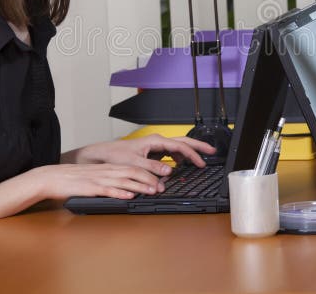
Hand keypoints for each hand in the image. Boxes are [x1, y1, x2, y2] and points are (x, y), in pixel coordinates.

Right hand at [34, 162, 165, 200]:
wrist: (51, 177)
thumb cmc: (72, 179)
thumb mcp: (94, 176)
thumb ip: (108, 179)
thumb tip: (125, 188)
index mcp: (107, 168)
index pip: (132, 168)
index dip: (147, 173)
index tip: (159, 179)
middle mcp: (105, 171)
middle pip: (131, 172)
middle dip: (148, 179)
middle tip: (161, 187)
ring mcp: (97, 179)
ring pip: (123, 181)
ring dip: (139, 186)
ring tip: (151, 191)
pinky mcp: (89, 188)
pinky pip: (106, 190)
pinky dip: (119, 193)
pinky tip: (128, 196)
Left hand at [70, 135, 216, 176]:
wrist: (103, 155)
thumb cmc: (116, 156)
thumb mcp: (134, 163)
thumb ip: (152, 169)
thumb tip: (169, 173)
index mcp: (155, 141)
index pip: (180, 146)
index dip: (193, 155)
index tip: (202, 163)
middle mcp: (157, 142)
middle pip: (183, 142)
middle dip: (199, 146)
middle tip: (213, 151)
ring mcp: (155, 147)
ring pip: (178, 147)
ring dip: (190, 153)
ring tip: (201, 161)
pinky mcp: (153, 153)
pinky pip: (171, 154)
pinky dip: (180, 158)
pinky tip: (183, 165)